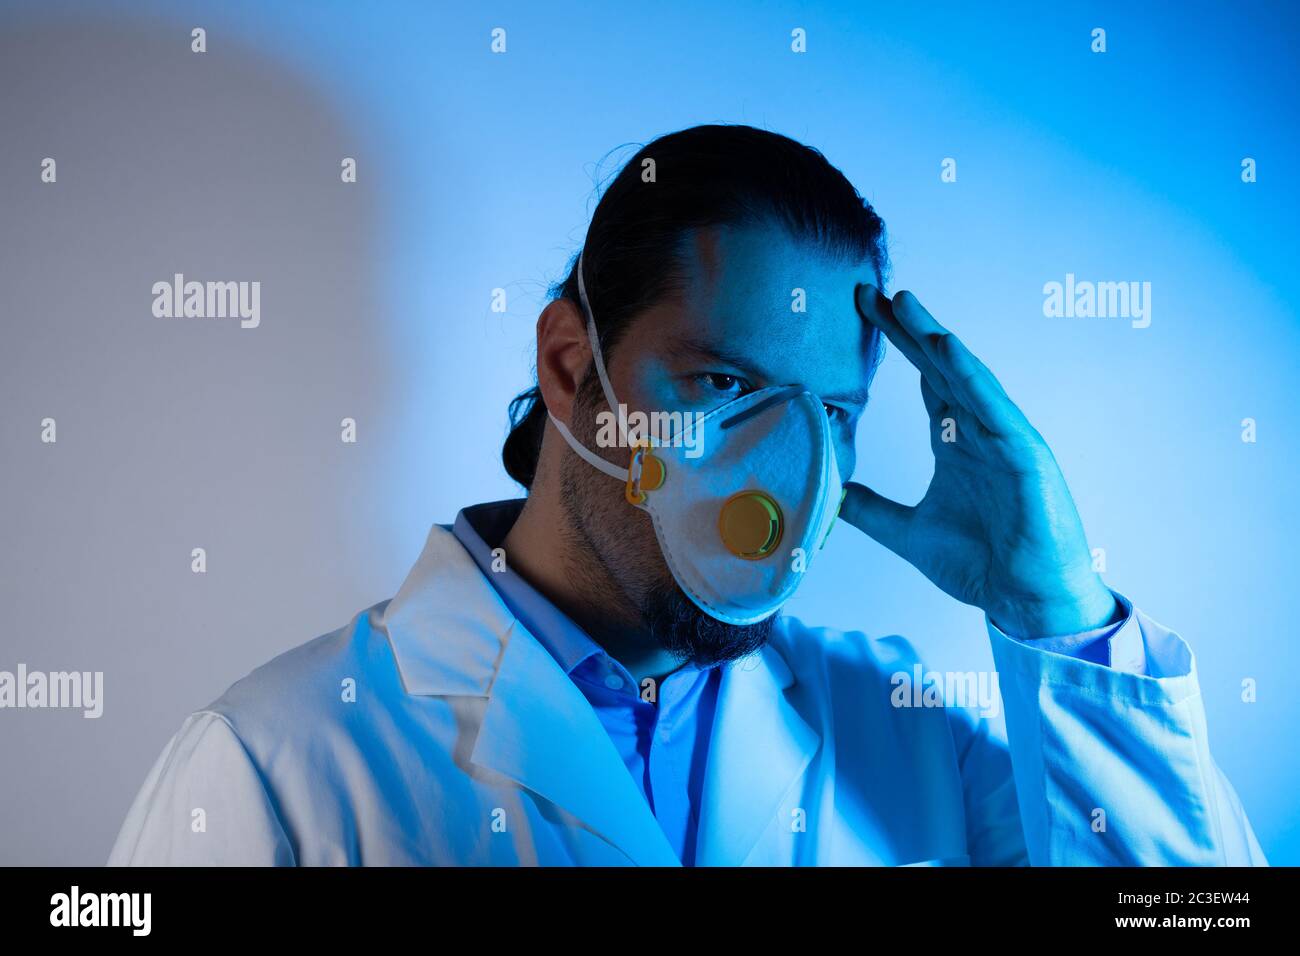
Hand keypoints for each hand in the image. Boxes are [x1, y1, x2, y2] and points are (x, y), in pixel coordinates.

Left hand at [841, 285, 1118, 638]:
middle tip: (871, 292)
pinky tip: (946, 349)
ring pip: (966, 378)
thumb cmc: (983, 564)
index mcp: (955, 442)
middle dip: (907, 328)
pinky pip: (994, 408)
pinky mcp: (1025, 456)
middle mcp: (979, 431)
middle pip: (940, 368)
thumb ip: (872, 510)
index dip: (895, 344)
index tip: (862, 310)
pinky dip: (970, 377)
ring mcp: (1004, 440)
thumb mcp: (908, 533)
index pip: (923, 380)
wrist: (1027, 602)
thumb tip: (833, 492)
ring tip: (905, 303)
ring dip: (935, 339)